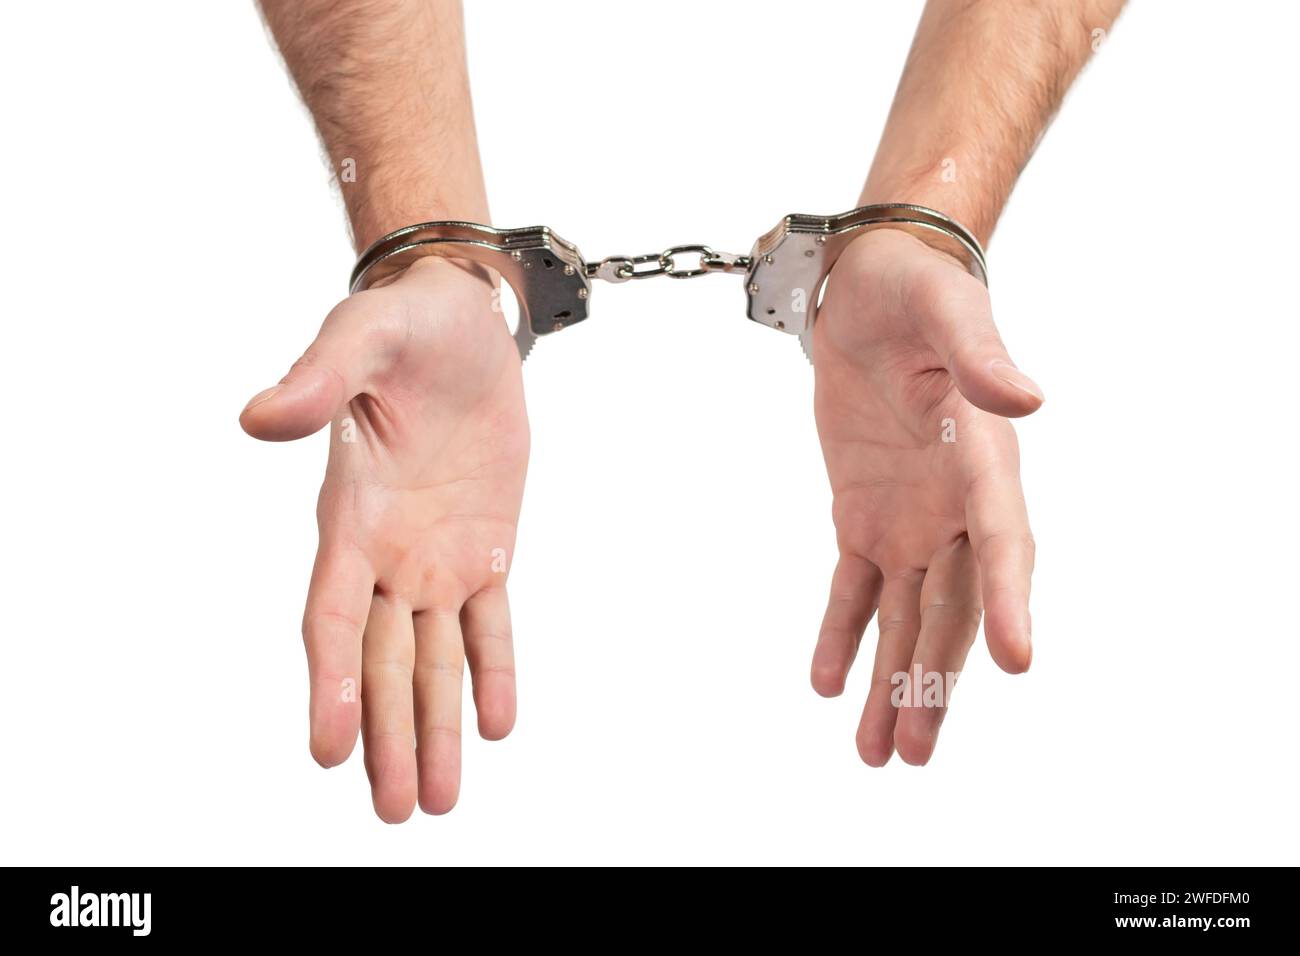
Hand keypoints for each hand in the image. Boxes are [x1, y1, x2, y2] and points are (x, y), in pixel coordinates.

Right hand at [240, 257, 527, 820]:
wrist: (462, 319)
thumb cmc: (403, 324)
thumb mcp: (362, 339)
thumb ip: (318, 383)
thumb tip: (259, 420)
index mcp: (349, 514)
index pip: (332, 614)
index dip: (329, 681)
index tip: (330, 748)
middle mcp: (386, 551)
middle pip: (382, 661)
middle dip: (388, 736)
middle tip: (398, 811)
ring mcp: (437, 555)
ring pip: (434, 658)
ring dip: (436, 727)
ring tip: (439, 799)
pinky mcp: (487, 545)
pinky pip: (492, 622)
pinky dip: (494, 671)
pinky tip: (497, 726)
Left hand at [808, 228, 1041, 765]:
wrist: (870, 287)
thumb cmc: (916, 289)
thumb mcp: (945, 309)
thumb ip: (981, 355)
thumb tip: (1028, 399)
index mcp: (985, 457)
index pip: (1003, 539)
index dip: (1007, 598)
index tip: (1014, 661)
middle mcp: (955, 503)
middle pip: (951, 604)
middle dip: (934, 678)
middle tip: (916, 752)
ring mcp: (910, 516)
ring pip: (905, 613)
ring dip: (892, 679)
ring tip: (879, 752)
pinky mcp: (862, 514)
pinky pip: (854, 587)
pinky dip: (842, 635)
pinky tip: (829, 684)